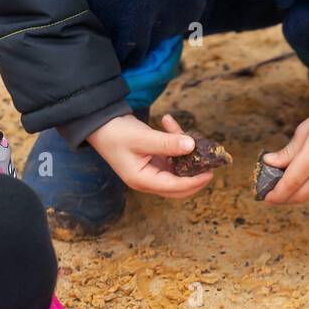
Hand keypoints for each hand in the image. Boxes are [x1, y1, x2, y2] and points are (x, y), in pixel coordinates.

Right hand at [87, 113, 211, 198]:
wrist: (99, 124)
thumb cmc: (115, 133)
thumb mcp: (142, 138)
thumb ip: (167, 143)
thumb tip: (191, 145)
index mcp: (143, 180)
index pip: (174, 187)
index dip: (194, 181)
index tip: (209, 172)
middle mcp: (148, 180)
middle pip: (179, 186)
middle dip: (195, 174)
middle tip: (210, 162)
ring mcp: (152, 171)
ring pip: (177, 168)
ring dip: (183, 150)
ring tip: (176, 126)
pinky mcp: (154, 161)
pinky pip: (172, 156)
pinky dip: (174, 141)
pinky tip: (167, 121)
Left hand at [261, 100, 308, 203]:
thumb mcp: (303, 132)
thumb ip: (286, 153)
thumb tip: (269, 162)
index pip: (288, 185)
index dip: (275, 194)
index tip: (267, 197)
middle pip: (299, 196)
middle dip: (285, 198)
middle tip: (276, 194)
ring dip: (301, 192)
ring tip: (293, 184)